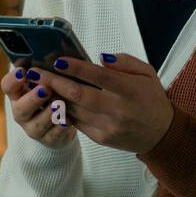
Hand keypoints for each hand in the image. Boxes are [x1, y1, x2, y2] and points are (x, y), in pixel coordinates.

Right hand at [0, 63, 76, 148]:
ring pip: (36, 125)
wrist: (64, 120)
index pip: (8, 86)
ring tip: (59, 105)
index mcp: (19, 93)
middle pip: (20, 108)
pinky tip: (68, 121)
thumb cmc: (56, 92)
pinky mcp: (48, 140)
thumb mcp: (51, 79)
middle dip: (32, 98)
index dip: (13, 79)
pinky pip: (52, 137)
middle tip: (46, 89)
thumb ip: (48, 69)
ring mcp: (33, 128)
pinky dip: (60, 129)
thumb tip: (55, 49)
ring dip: (48, 114)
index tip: (23, 71)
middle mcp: (21, 111)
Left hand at [34, 53, 173, 153]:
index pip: (99, 76)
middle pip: (79, 95)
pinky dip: (63, 110)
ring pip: (74, 109)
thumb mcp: (147, 73)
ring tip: (38, 84)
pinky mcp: (101, 138)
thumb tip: (100, 58)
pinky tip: (52, 99)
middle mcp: (118, 110)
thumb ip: (124, 62)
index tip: (58, 60)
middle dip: (54, 82)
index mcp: (130, 90)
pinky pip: (77, 122)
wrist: (160, 133)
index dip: (76, 68)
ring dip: (54, 96)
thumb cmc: (151, 98)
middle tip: (35, 73)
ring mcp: (108, 126)